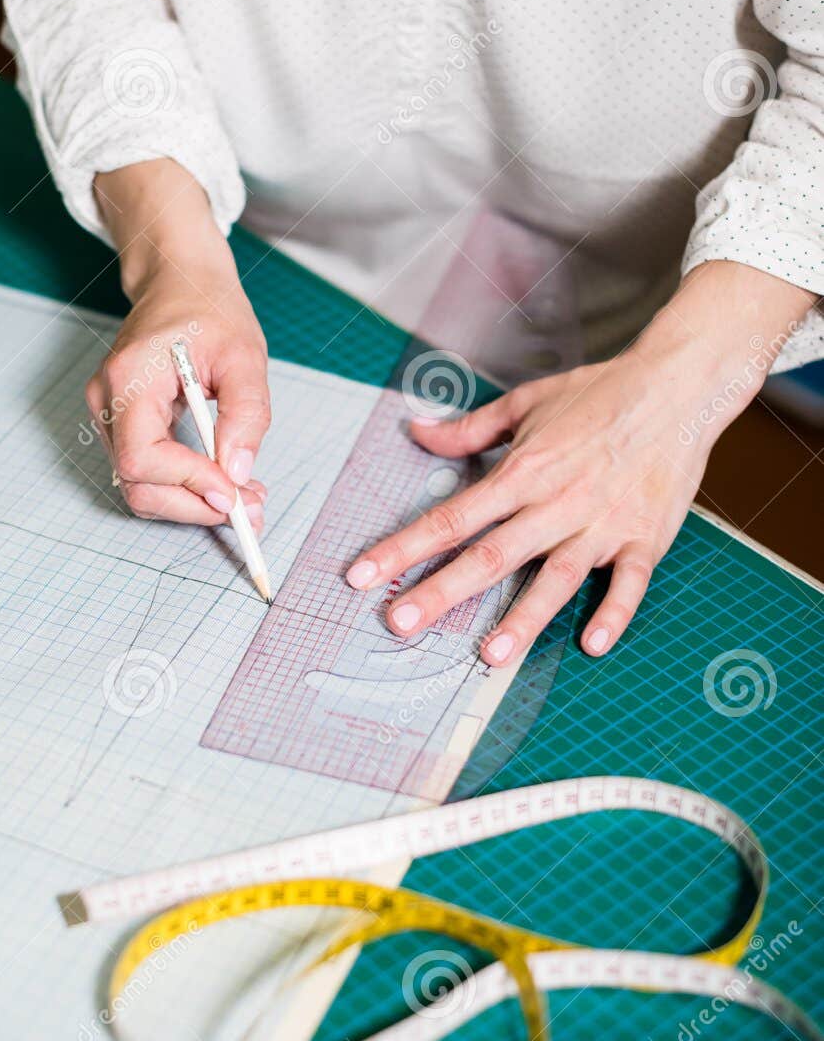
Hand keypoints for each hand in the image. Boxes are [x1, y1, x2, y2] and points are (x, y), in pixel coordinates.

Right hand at [87, 161, 270, 525]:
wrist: (181, 282)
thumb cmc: (209, 309)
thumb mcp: (244, 355)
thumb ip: (245, 414)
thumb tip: (237, 472)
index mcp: (130, 377)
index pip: (141, 456)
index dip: (186, 482)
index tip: (232, 491)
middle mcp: (108, 399)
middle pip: (136, 483)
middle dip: (194, 504)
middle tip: (249, 507)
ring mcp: (110, 413)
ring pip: (140, 486)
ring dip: (192, 501)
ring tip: (244, 494)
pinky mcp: (124, 424)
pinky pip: (147, 471)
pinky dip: (185, 486)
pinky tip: (223, 481)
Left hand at [345, 261, 812, 663]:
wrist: (678, 386)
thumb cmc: (599, 394)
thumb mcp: (527, 402)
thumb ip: (470, 429)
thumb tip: (416, 432)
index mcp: (524, 471)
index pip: (452, 516)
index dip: (404, 546)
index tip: (363, 574)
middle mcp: (558, 502)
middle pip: (492, 554)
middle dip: (442, 591)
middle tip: (400, 624)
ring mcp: (603, 523)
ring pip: (556, 577)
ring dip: (524, 617)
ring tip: (489, 654)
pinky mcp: (644, 538)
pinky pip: (629, 583)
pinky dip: (614, 613)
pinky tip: (592, 644)